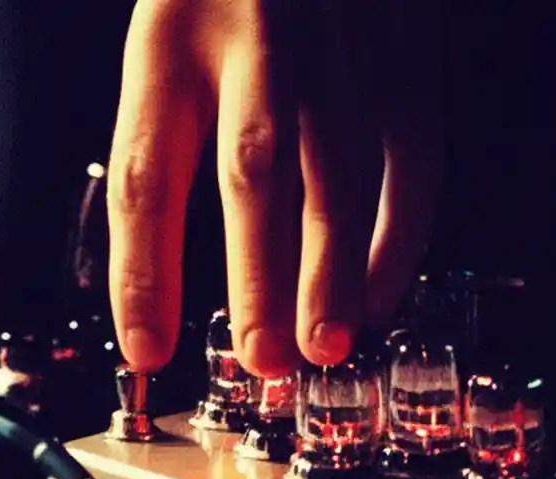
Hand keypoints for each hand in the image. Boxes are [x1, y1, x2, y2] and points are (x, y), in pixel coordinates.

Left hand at [107, 0, 442, 375]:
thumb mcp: (162, 41)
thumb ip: (160, 139)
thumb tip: (153, 264)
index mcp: (169, 43)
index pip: (144, 171)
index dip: (143, 271)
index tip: (144, 349)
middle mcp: (255, 41)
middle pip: (252, 167)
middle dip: (258, 276)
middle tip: (263, 362)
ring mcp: (338, 39)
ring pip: (343, 165)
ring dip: (337, 268)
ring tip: (323, 345)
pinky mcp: (402, 48)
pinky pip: (412, 151)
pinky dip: (399, 230)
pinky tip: (379, 289)